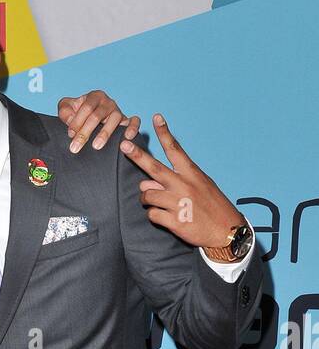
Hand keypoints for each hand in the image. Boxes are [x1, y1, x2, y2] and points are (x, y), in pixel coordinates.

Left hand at [57, 90, 140, 152]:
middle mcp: (108, 102)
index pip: (86, 107)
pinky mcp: (127, 121)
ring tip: (96, 146)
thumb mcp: (67, 109)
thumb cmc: (77, 114)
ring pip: (114, 119)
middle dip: (85, 132)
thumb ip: (65, 111)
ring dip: (105, 133)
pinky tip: (126, 138)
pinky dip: (132, 128)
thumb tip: (71, 120)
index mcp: (94, 96)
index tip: (70, 134)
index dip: (78, 121)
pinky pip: (134, 121)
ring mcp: (118, 111)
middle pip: (97, 115)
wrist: (89, 121)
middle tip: (75, 147)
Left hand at [119, 113, 246, 248]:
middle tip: (123, 145)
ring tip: (157, 202)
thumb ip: (173, 182)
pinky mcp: (174, 221)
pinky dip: (155, 216)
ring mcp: (178, 203)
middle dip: (137, 155)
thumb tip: (146, 183)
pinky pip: (152, 214)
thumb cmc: (211, 206)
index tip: (156, 117)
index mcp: (192, 174)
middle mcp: (184, 185)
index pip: (175, 149)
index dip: (164, 133)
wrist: (226, 231)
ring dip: (147, 198)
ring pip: (147, 194)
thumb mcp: (199, 186)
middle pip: (154, 168)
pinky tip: (165, 218)